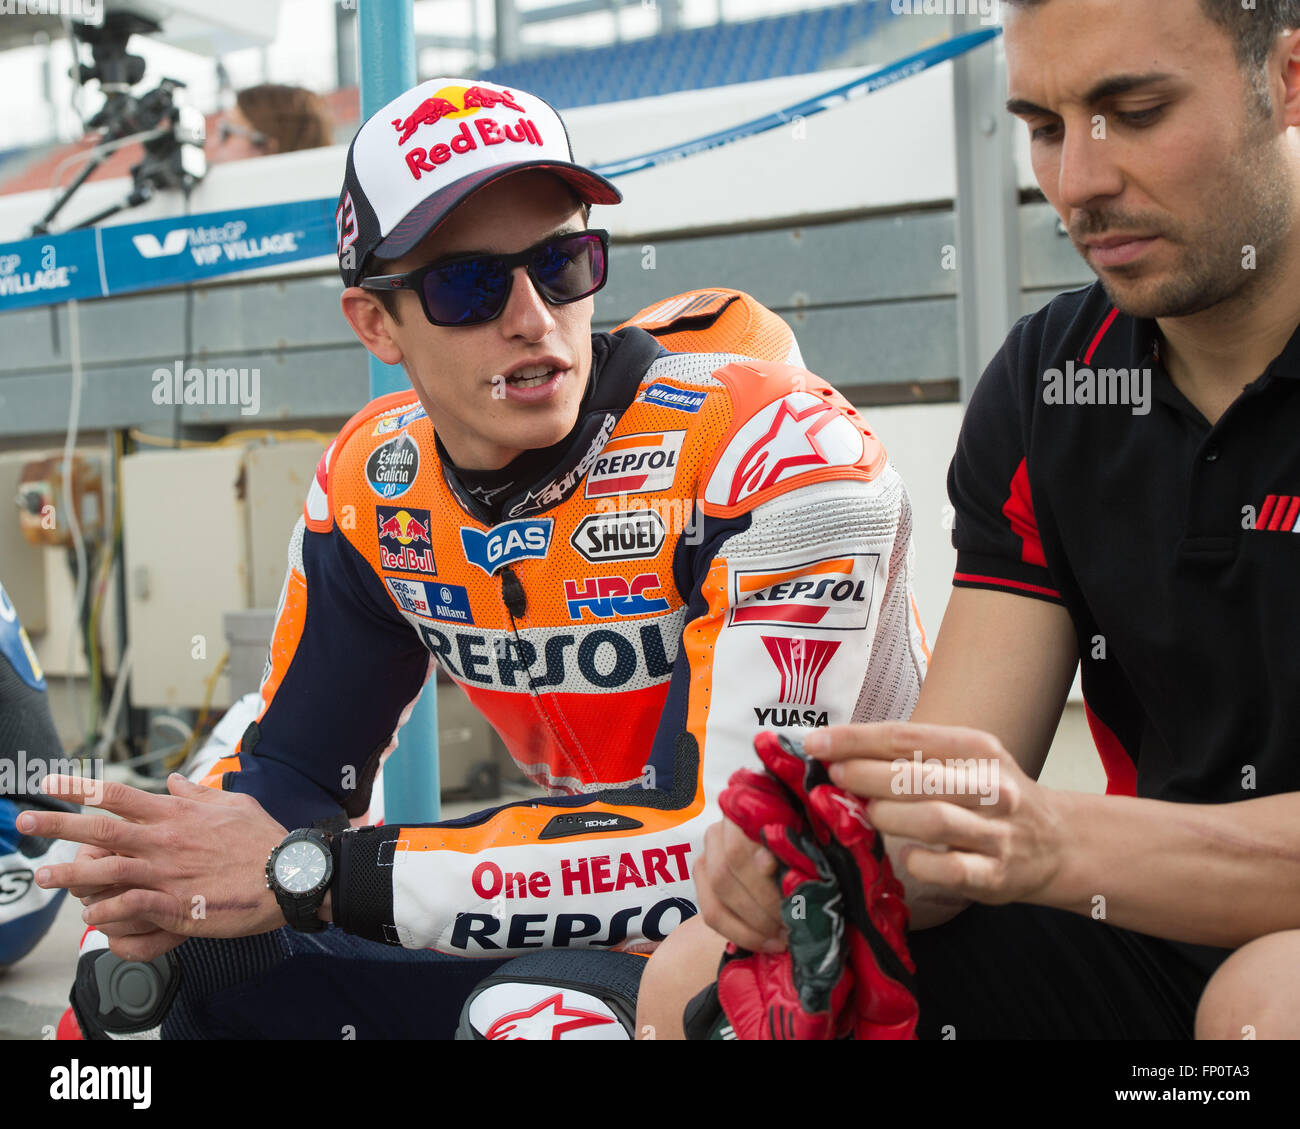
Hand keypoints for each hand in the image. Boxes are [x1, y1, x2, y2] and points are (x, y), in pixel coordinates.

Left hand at [21, 773, 289, 960]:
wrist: (287, 875)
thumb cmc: (263, 839)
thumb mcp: (233, 803)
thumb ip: (197, 793)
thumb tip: (173, 782)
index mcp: (176, 813)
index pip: (118, 794)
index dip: (80, 787)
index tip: (50, 783)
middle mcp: (164, 840)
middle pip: (99, 830)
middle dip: (56, 826)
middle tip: (25, 822)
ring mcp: (167, 873)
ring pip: (106, 871)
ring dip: (69, 876)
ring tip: (43, 878)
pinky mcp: (176, 904)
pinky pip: (129, 906)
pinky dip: (105, 910)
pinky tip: (90, 914)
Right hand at [695, 817, 787, 954]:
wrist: (779, 849)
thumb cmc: (796, 842)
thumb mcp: (799, 839)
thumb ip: (786, 849)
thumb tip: (767, 865)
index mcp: (741, 815)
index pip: (738, 851)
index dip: (760, 879)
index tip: (791, 899)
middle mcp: (716, 833)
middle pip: (724, 877)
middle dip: (761, 910)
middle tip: (791, 927)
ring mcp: (705, 858)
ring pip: (715, 901)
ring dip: (750, 928)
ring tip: (781, 939)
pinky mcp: (702, 882)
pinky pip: (710, 915)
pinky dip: (739, 935)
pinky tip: (766, 942)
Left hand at [803, 722, 1065, 907]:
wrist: (1058, 843)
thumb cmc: (992, 797)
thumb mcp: (964, 761)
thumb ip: (911, 757)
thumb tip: (840, 753)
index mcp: (976, 749)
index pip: (906, 737)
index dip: (855, 739)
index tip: (815, 743)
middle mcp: (990, 786)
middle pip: (915, 776)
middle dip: (864, 775)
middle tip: (832, 777)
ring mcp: (995, 832)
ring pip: (932, 819)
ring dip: (887, 816)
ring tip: (864, 814)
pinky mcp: (996, 875)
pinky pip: (951, 870)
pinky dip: (922, 863)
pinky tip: (906, 856)